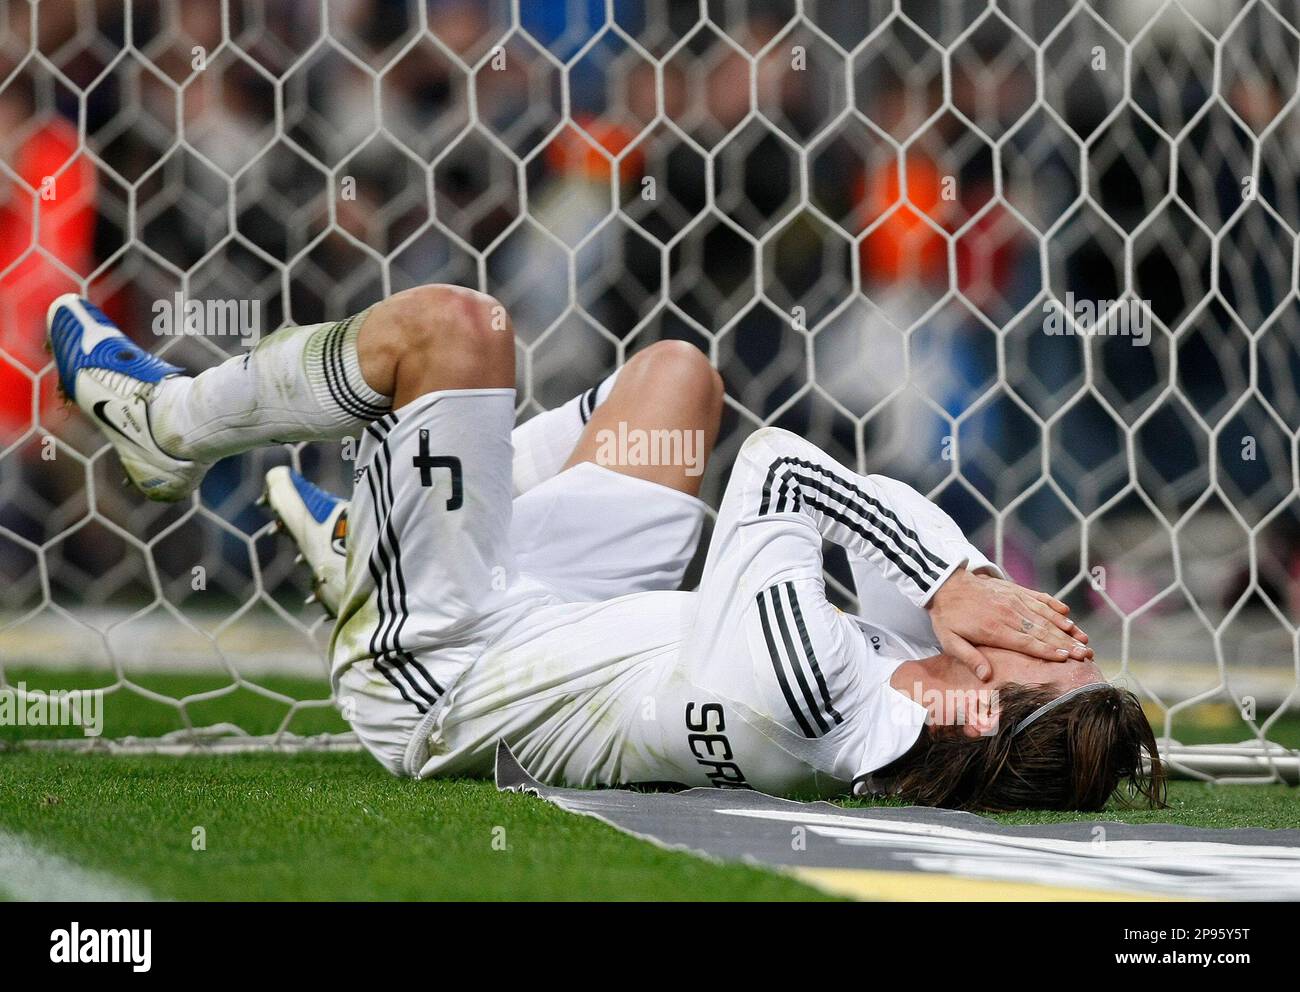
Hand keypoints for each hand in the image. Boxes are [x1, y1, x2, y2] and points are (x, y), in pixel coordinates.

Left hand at [925, 568, 1091, 680]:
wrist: (946, 584)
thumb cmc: (948, 617)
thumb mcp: (950, 641)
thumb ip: (969, 658)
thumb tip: (986, 677)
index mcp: (994, 629)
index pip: (1027, 642)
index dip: (1048, 651)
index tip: (1067, 658)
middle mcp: (1008, 614)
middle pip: (1042, 631)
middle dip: (1066, 643)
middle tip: (1086, 654)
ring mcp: (1013, 600)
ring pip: (1045, 615)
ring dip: (1066, 628)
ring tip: (1083, 639)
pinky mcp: (1015, 590)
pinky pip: (1038, 598)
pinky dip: (1053, 606)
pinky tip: (1067, 614)